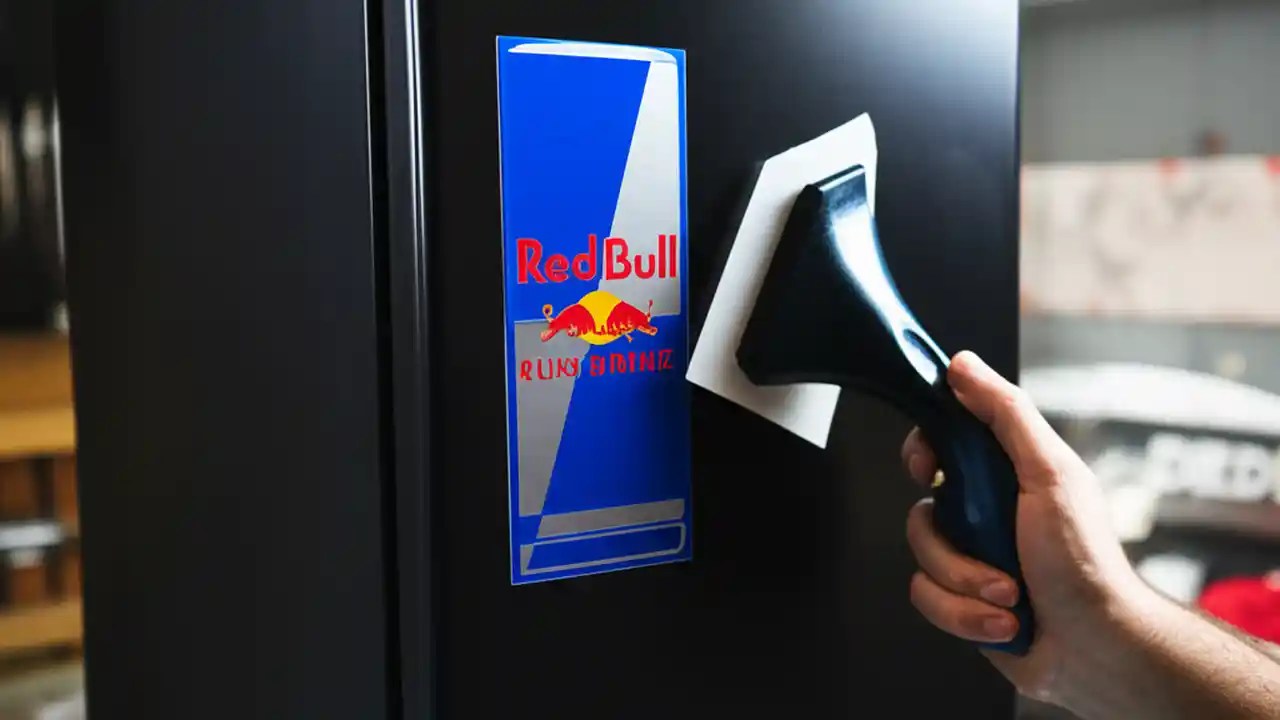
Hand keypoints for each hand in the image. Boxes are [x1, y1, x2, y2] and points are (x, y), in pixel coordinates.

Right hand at [901, 351, 1149, 700]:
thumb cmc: (1085, 564)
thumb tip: (964, 364)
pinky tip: (1004, 620)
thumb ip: (1006, 414)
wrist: (1094, 649)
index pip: (943, 441)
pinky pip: (927, 598)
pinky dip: (966, 614)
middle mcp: (986, 513)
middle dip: (953, 537)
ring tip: (1010, 594)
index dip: (925, 450)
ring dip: (967, 582)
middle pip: (922, 505)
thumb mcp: (1049, 473)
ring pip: (922, 557)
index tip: (929, 466)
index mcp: (1007, 474)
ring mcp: (972, 558)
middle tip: (985, 538)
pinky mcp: (961, 600)